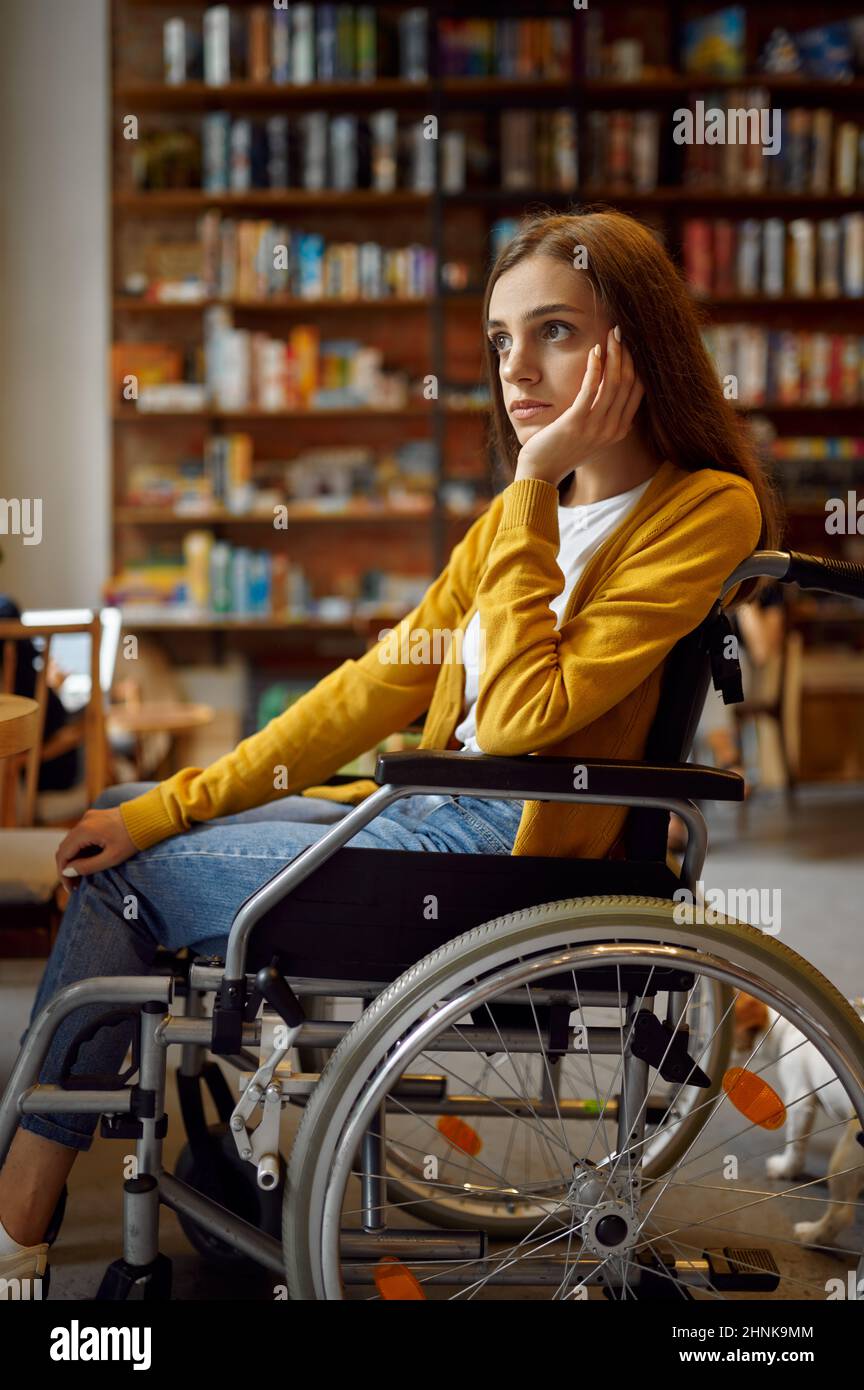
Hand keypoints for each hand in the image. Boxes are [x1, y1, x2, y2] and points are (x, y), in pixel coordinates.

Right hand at [56, 808, 137, 885]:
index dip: (63, 874)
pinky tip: (88, 860)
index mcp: (84, 831)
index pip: (63, 855)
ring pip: (72, 841)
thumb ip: (88, 866)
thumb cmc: (133, 839)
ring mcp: (89, 818)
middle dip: (67, 867)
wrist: (150, 816)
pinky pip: (81, 835)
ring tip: (82, 876)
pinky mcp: (95, 817)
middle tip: (75, 885)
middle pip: (65, 848)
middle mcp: (83, 821)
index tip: (70, 889)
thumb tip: (67, 872)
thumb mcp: (112, 857)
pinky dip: (81, 849)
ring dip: (73, 858)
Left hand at [513, 326, 644, 488]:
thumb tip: (609, 394)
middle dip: (626, 353)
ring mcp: (596, 428)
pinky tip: (594, 351)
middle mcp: (612, 429)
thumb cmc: (561, 450)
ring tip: (610, 334)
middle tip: (620, 331)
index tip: (629, 344)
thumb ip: (604, 417)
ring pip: (613, 383)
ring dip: (613, 355)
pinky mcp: (576, 423)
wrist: (540, 473)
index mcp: (619, 430)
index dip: (635, 364)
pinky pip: (590, 389)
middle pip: (628, 383)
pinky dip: (595, 367)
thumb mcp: (590, 436)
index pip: (637, 391)